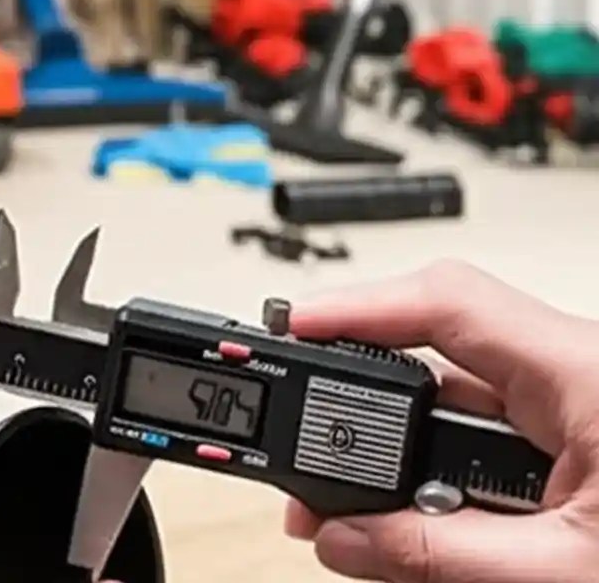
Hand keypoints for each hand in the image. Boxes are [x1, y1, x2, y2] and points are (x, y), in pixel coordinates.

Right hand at [283, 261, 598, 582]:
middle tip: (302, 450)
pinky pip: (482, 437)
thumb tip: (342, 537)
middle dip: (359, 408)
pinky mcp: (573, 440)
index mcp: (587, 374)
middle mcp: (576, 372)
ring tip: (349, 510)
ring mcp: (574, 405)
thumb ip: (442, 555)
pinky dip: (433, 475)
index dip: (357, 308)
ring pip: (453, 405)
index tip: (291, 329)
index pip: (448, 303)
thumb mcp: (567, 569)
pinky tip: (408, 516)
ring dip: (394, 456)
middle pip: (435, 357)